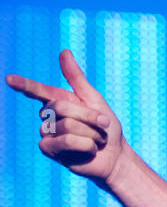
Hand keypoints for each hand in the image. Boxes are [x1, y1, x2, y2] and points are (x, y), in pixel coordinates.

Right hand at [5, 49, 127, 186]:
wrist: (116, 155)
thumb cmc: (106, 128)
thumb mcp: (94, 99)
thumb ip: (76, 78)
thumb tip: (64, 51)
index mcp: (57, 101)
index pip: (37, 90)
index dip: (24, 84)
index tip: (9, 79)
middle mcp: (48, 116)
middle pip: (60, 107)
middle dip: (88, 116)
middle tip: (102, 125)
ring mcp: (47, 134)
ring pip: (66, 125)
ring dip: (90, 132)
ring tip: (96, 140)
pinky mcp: (49, 150)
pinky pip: (66, 141)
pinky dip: (86, 145)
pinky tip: (90, 150)